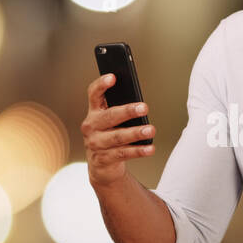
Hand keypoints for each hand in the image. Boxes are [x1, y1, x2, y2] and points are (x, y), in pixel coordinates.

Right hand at [81, 73, 156, 188]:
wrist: (102, 166)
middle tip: (144, 108)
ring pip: (118, 137)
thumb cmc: (110, 136)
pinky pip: (122, 153)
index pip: (94, 94)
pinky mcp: (102, 159)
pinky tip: (149, 148)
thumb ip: (120, 110)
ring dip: (136, 133)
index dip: (101, 85)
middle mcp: (91, 126)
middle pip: (110, 116)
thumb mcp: (112, 122)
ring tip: (151, 130)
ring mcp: (95, 144)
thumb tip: (140, 104)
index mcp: (94, 112)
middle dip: (128, 111)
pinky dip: (138, 151)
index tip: (113, 77)